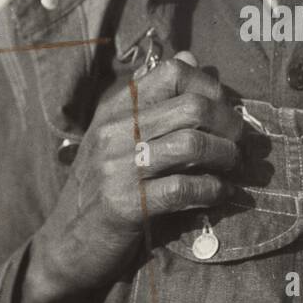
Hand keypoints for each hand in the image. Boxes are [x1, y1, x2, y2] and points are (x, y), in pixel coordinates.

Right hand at [25, 54, 242, 302]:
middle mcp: (114, 131)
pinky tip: (220, 194)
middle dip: (228, 124)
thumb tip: (191, 58)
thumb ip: (154, 98)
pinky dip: (212, 190)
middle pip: (193, 107)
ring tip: (230, 167)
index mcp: (115, 108)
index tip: (224, 109)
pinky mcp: (126, 204)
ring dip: (225, 156)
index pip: (172, 72)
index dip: (210, 87)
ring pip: (193, 145)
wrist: (65, 244)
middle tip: (238, 141)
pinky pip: (184, 188)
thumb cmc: (101, 185)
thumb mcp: (118, 135)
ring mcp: (118, 167)